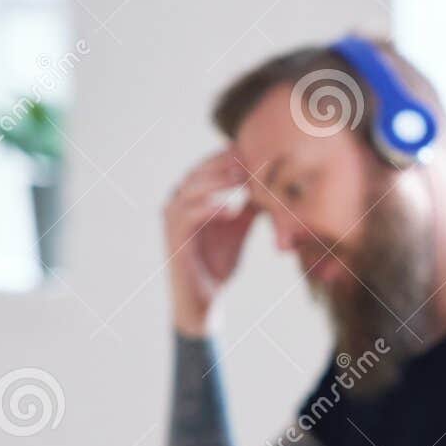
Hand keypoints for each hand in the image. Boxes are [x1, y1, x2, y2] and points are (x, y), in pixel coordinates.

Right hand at [164, 151, 257, 336]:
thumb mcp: (239, 226)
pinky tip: (231, 210)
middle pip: (197, 173)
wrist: (206, 298)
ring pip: (189, 190)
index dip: (227, 156)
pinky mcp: (174, 241)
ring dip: (216, 181)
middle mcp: (176, 205)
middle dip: (222, 163)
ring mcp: (172, 222)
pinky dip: (208, 210)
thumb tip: (273, 182)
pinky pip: (187, 218)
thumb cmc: (220, 260)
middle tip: (248, 155)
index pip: (206, 167)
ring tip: (241, 176)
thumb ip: (249, 204)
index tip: (253, 147)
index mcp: (190, 198)